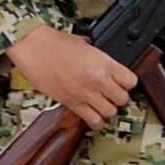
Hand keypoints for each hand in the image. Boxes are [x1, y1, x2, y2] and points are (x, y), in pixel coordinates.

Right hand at [9, 24, 136, 125]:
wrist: (34, 47)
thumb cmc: (54, 43)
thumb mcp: (86, 45)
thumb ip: (100, 58)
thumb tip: (108, 66)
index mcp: (103, 63)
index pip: (131, 81)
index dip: (128, 83)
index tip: (124, 82)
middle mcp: (97, 81)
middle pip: (122, 99)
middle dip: (119, 97)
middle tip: (112, 93)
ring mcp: (85, 94)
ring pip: (110, 112)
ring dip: (108, 109)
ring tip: (102, 104)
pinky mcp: (72, 104)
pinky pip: (93, 121)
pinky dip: (96, 121)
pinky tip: (94, 115)